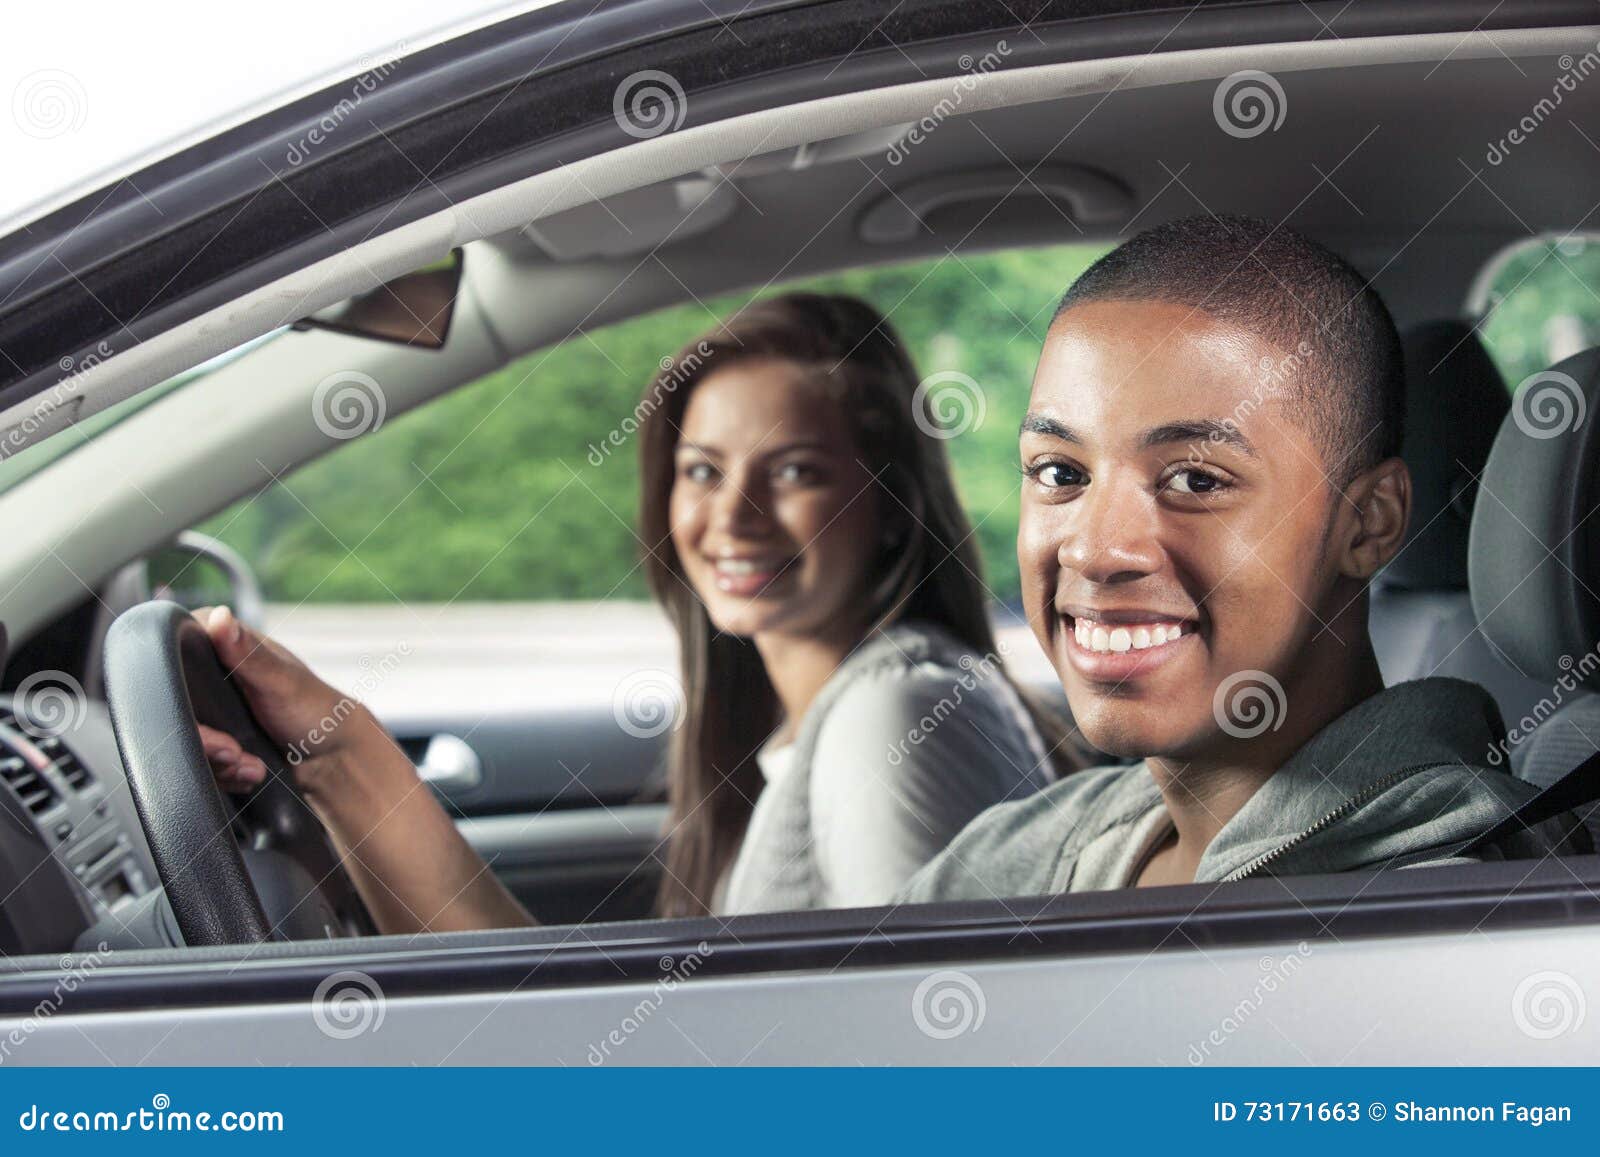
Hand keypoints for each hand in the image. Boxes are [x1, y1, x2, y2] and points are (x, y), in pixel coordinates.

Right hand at [192, 605, 381, 791]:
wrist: (331, 759)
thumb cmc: (315, 709)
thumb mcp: (280, 680)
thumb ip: (247, 653)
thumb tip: (220, 617)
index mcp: (223, 643)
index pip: (172, 654)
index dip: (177, 692)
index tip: (205, 719)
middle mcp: (212, 672)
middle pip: (173, 705)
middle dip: (205, 741)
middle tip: (233, 753)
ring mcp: (211, 709)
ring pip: (183, 738)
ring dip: (217, 763)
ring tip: (249, 766)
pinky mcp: (215, 738)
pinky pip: (198, 760)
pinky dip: (223, 774)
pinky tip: (249, 771)